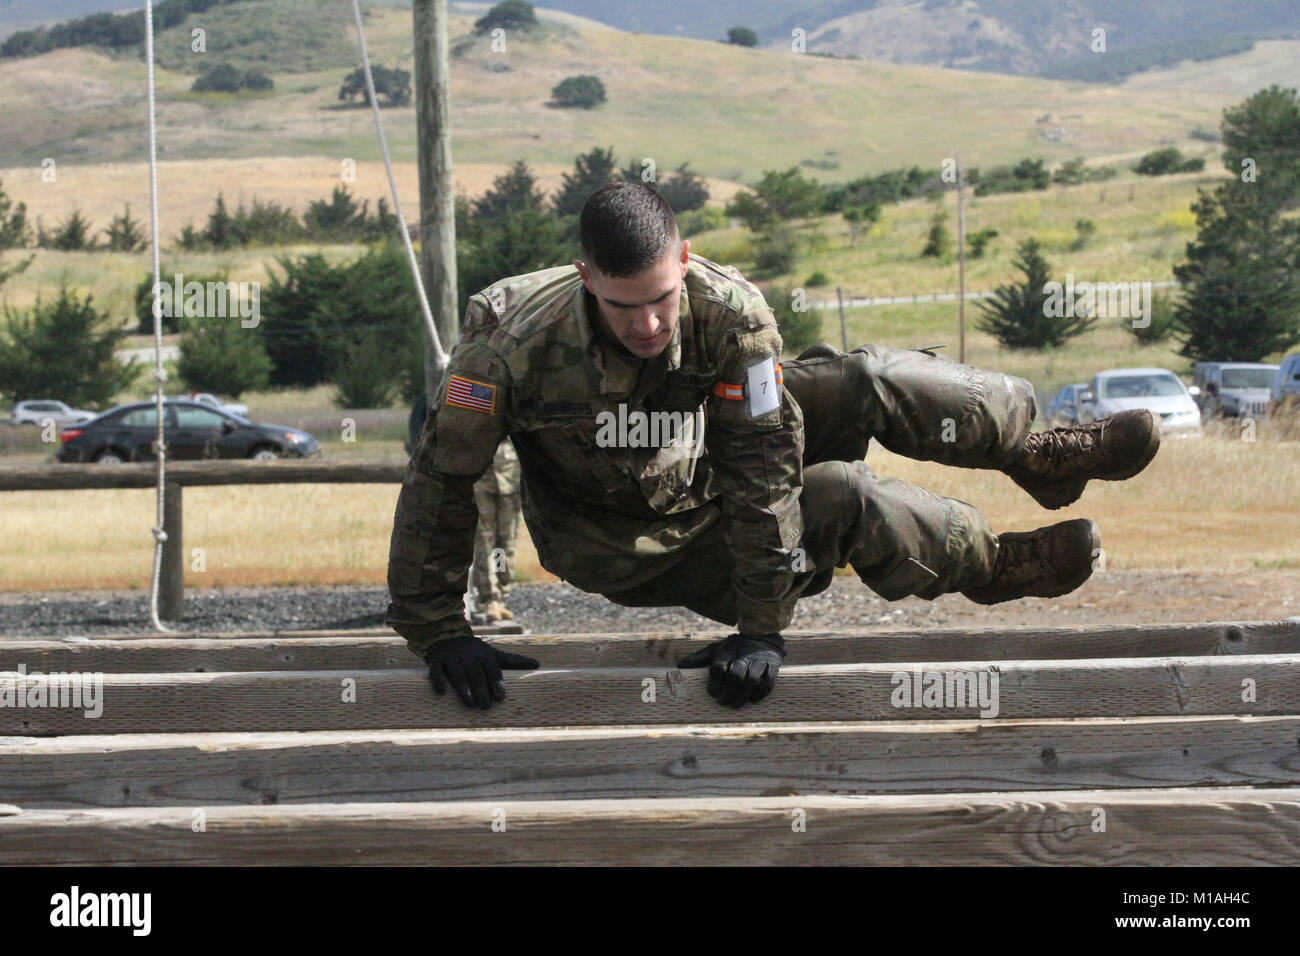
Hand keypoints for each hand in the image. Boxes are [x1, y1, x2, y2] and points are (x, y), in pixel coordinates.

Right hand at [424, 634, 538, 709]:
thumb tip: (538, 664)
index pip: (491, 667)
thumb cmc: (474, 652)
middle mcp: (467, 653)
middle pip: (475, 671)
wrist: (445, 637)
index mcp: (482, 652)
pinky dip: (438, 680)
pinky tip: (442, 693)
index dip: (496, 681)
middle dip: (481, 689)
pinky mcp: (435, 660)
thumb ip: (513, 661)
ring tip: (470, 703)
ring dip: (463, 688)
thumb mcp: (492, 654)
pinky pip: (435, 671)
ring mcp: (451, 656)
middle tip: (486, 706)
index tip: (501, 697)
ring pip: (457, 672)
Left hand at [676, 633, 784, 707]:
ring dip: (742, 695)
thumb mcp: (716, 649)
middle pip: (735, 675)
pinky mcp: (772, 667)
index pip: (719, 666)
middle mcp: (744, 655)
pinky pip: (768, 682)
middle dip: (728, 692)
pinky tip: (752, 700)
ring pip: (751, 680)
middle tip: (722, 702)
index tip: (711, 693)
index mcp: (728, 650)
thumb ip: (699, 658)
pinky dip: (760, 693)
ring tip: (734, 705)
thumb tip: (679, 666)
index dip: (714, 681)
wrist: (762, 636)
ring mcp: (759, 661)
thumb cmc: (734, 648)